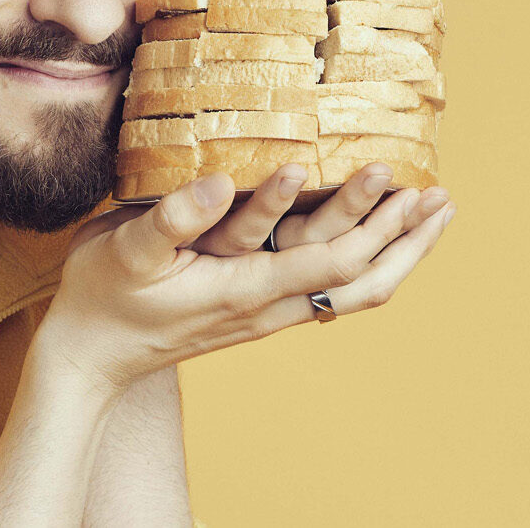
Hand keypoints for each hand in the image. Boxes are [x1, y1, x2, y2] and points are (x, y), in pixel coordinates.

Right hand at [42, 169, 454, 403]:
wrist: (91, 354)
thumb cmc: (102, 297)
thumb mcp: (125, 250)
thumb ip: (174, 218)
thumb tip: (224, 182)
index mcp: (242, 291)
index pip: (327, 261)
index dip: (366, 221)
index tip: (392, 176)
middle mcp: (265, 306)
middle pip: (359, 282)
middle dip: (404, 240)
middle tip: (438, 194)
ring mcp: (263, 311)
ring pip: (350, 291)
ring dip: (394, 253)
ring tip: (422, 213)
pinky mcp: (254, 309)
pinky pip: (326, 291)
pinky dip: (361, 265)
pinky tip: (366, 243)